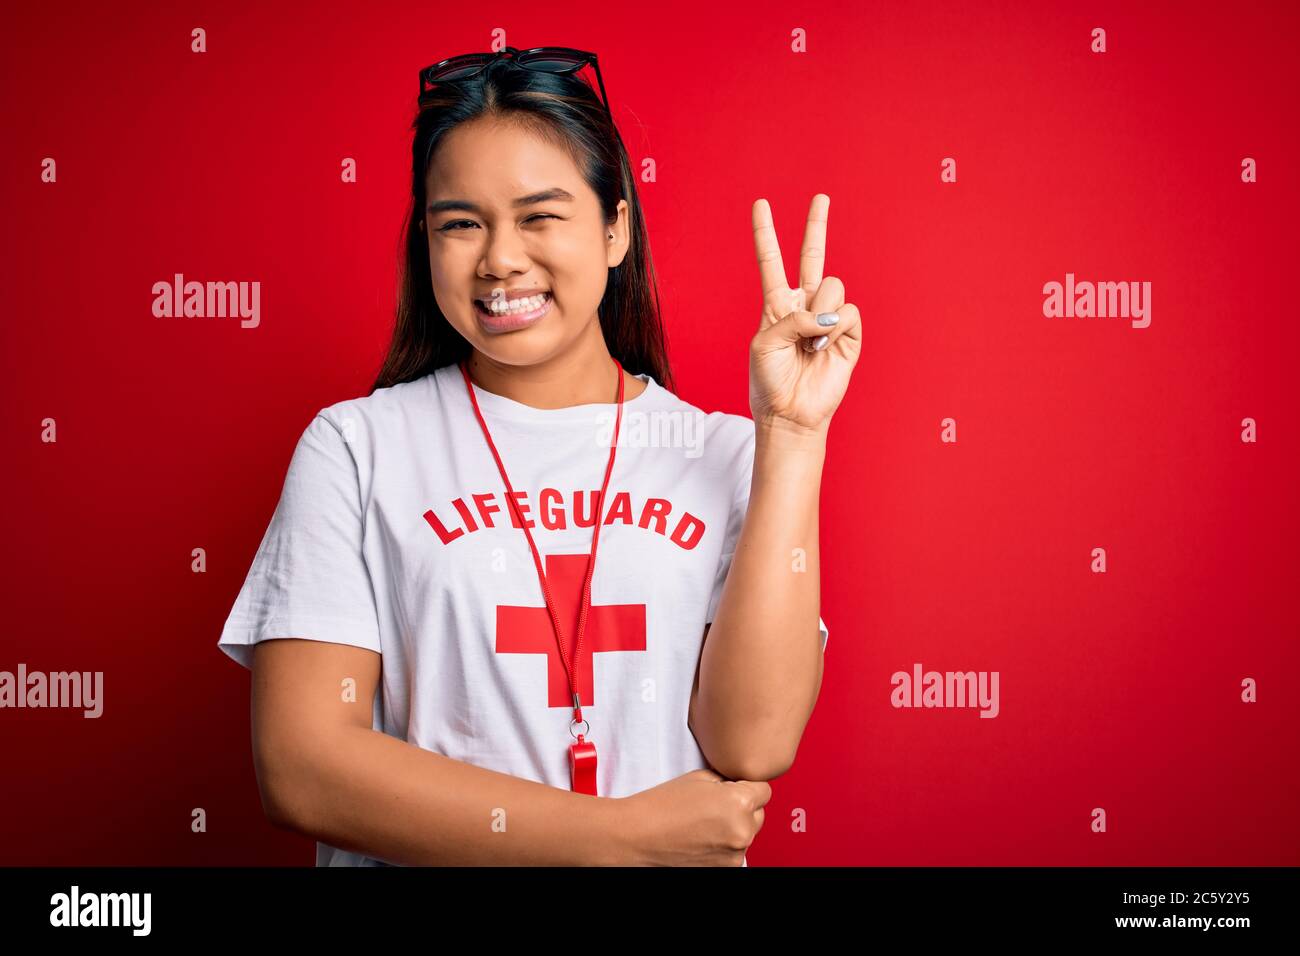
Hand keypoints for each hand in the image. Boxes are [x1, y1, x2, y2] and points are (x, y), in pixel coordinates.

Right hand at [615, 768, 771, 865]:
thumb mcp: (700, 778)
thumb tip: (741, 786)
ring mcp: (734, 856)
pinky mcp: (724, 871)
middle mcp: (742, 831)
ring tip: (702, 824)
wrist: (636, 837)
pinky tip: (700, 839)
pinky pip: (734, 852)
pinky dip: (723, 846)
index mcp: (739, 803)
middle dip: (743, 808)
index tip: (733, 787)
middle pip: (759, 814)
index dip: (748, 786)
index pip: (764, 791)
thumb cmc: (662, 805)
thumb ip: (728, 782)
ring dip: (734, 828)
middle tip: (713, 805)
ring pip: (747, 835)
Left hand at [749, 193, 861, 435]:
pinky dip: (834, 327)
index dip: (766, 234)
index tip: (760, 204)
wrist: (790, 411)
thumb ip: (791, 318)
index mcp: (777, 304)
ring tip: (810, 342)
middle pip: (812, 256)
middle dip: (816, 225)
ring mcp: (828, 318)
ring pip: (832, 286)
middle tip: (821, 197)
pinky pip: (848, 311)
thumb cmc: (770, 380)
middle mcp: (805, 305)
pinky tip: (823, 346)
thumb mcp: (764, 343)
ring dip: (820, 312)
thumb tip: (827, 314)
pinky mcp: (849, 333)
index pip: (772, 262)